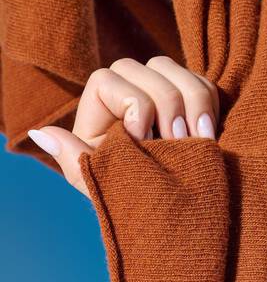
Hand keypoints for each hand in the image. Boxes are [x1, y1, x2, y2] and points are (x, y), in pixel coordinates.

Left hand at [27, 56, 220, 197]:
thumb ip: (75, 161)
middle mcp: (127, 91)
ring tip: (202, 141)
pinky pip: (203, 82)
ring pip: (178, 70)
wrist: (173, 216)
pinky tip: (209, 136)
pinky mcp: (190, 97)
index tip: (141, 139)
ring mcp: (160, 90)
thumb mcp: (101, 186)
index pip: (107, 78)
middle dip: (169, 104)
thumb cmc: (131, 202)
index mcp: (98, 110)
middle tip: (180, 142)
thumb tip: (41, 134)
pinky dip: (210, 105)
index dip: (131, 102)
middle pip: (149, 65)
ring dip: (195, 104)